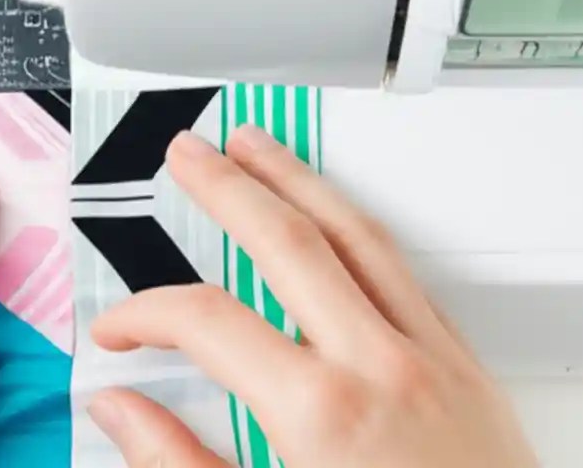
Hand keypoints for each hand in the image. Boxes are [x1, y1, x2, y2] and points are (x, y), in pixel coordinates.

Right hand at [86, 125, 537, 467]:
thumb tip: (122, 411)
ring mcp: (429, 357)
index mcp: (320, 413)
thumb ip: (181, 466)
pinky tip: (336, 212)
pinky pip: (403, 268)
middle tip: (186, 152)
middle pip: (286, 240)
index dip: (145, 315)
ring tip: (256, 145)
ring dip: (298, 178)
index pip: (207, 323)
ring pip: (354, 233)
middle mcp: (378, 365)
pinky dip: (357, 224)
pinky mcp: (463, 366)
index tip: (119, 329)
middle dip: (227, 186)